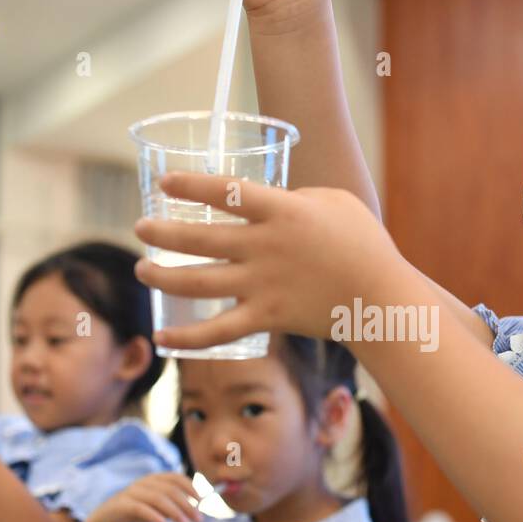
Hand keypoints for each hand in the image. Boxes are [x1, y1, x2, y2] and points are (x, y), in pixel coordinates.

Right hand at [84, 473, 204, 521]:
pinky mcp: (121, 504)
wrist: (105, 521)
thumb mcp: (158, 508)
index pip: (175, 477)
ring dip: (174, 511)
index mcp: (153, 479)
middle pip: (169, 489)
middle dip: (187, 504)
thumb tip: (197, 508)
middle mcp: (143, 482)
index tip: (203, 501)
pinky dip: (152, 515)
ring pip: (157, 498)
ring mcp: (131, 492)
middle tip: (198, 520)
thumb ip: (174, 505)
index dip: (191, 487)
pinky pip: (139, 508)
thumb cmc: (136, 513)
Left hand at [133, 172, 409, 351]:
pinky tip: (162, 338)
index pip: (225, 192)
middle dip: (163, 232)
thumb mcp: (334, 201)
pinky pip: (218, 332)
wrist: (382, 298)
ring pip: (199, 282)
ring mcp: (263, 285)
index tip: (165, 183)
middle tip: (140, 227)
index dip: (191, 186)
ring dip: (164, 276)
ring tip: (141, 268)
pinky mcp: (267, 318)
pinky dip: (187, 338)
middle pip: (200, 238)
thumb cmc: (364, 244)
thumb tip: (266, 202)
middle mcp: (264, 247)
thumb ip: (295, 197)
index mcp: (282, 211)